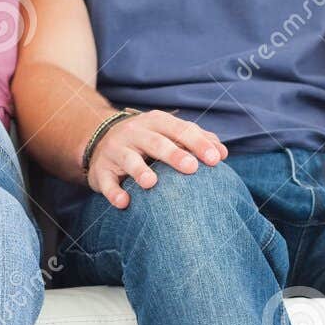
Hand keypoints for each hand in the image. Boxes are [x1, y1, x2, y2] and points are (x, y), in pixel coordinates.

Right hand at [87, 109, 226, 208]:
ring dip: (140, 171)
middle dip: (174, 154)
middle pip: (156, 142)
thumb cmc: (147, 140)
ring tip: (152, 183)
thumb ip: (195, 140)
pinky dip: (114, 192)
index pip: (180, 130)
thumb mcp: (168, 133)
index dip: (198, 143)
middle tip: (192, 168)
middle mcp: (135, 133)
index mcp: (156, 122)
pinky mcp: (101, 170)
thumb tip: (223, 153)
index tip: (215, 159)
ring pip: (129, 159)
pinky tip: (124, 202)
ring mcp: (116, 150)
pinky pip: (107, 182)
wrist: (102, 141)